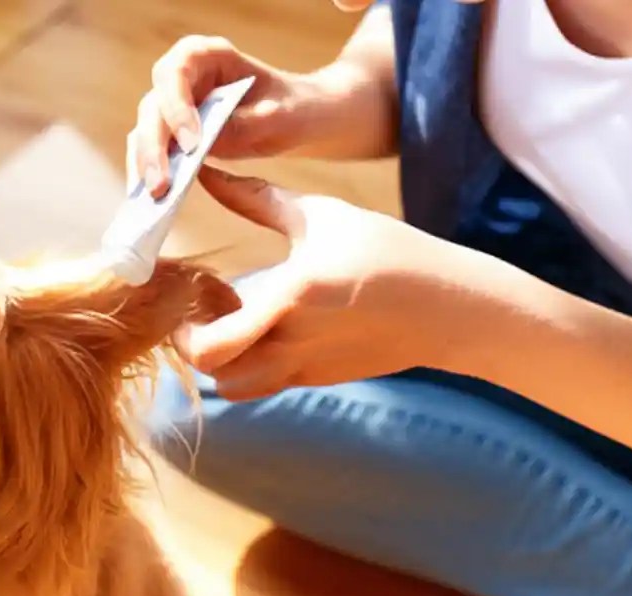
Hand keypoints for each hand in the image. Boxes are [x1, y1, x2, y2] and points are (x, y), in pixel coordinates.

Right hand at [128, 36, 367, 198]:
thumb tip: (205, 145)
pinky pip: (153, 151)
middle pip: (154, 105)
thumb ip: (245, 125)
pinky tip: (150, 197)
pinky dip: (149, 172)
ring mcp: (174, 105)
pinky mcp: (173, 133)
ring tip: (155, 195)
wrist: (297, 117)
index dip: (177, 106)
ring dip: (146, 163)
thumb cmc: (291, 108)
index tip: (192, 143)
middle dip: (154, 146)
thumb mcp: (279, 116)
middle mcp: (184, 76)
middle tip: (161, 183)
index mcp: (209, 55)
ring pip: (146, 130)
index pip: (177, 72)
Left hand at [178, 167, 510, 399]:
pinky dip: (246, 363)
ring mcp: (304, 367)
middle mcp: (293, 342)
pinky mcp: (316, 378)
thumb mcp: (322, 214)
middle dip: (193, 344)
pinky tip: (259, 326)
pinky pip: (261, 383)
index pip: (210, 344)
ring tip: (230, 318)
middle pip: (212, 372)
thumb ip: (257, 197)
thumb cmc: (387, 252)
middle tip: (202, 308)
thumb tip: (208, 173)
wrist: (447, 307)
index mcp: (292, 297)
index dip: (184, 327)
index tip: (194, 289)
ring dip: (219, 359)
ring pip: (233, 387)